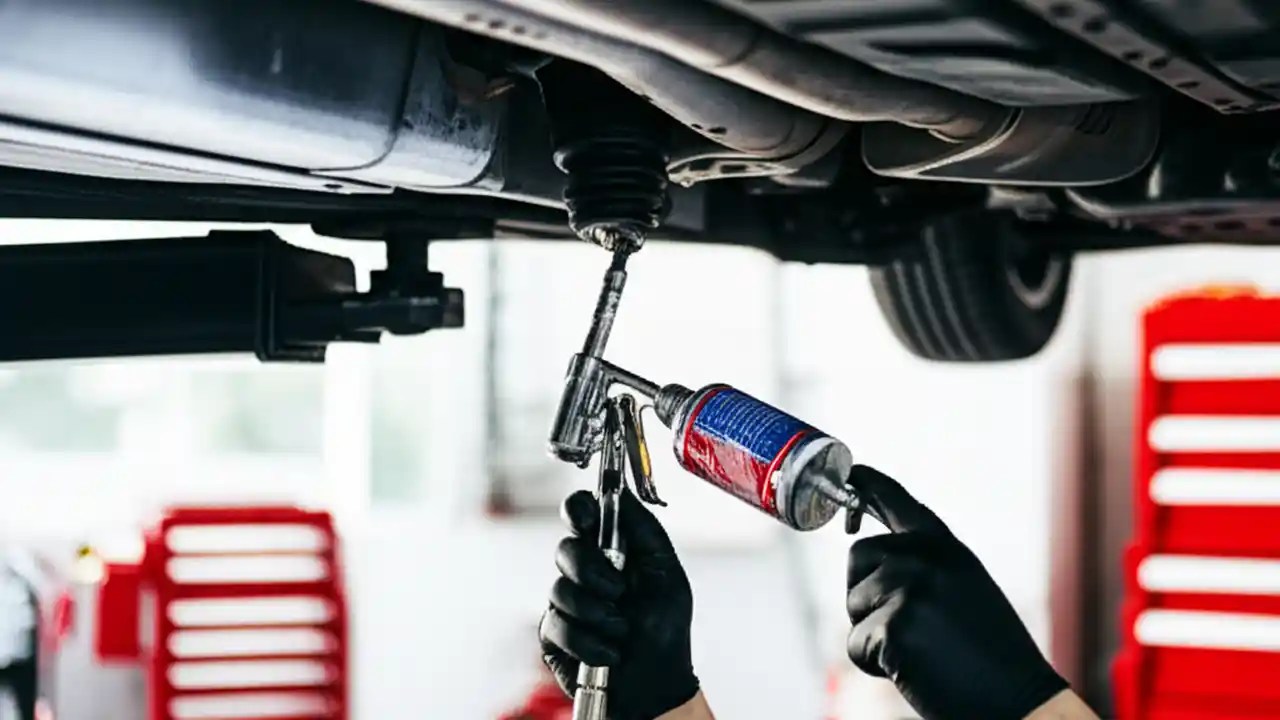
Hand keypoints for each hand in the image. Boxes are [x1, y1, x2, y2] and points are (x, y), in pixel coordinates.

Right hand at [539, 490, 698, 719]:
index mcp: (611, 549)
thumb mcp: (667, 575)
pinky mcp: (553, 633)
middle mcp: (584, 571)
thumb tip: (620, 493)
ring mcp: (565, 601)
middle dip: (593, 572)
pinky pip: (557, 625)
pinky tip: (609, 653)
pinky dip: (589, 642)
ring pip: (559, 590)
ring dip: (597, 614)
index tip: (586, 520)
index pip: (581, 513)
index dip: (577, 509)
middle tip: (619, 593)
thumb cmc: (664, 631)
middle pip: (565, 548)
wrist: (655, 686)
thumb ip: (645, 531)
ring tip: (621, 631)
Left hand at [846, 466, 1066, 719]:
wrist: (1018, 703)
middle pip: (857, 556)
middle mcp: (926, 558)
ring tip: (922, 649)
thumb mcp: (965, 590)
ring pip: (853, 604)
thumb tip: (878, 556)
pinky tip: (916, 670)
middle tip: (911, 628)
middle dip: (867, 594)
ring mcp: (909, 588)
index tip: (852, 473)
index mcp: (947, 548)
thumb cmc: (991, 657)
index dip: (870, 484)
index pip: (898, 502)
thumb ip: (926, 566)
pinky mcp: (895, 625)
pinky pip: (857, 645)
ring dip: (875, 634)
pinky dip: (876, 665)